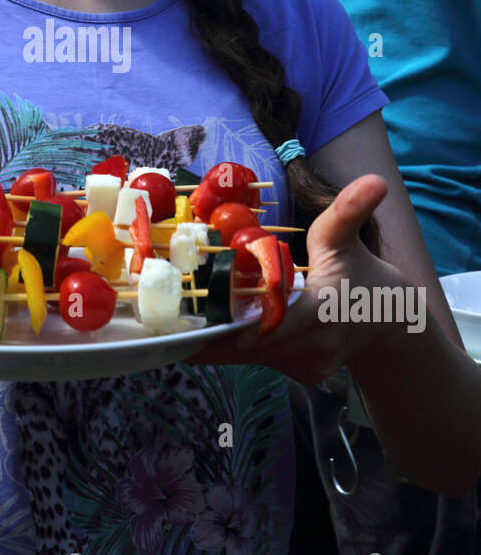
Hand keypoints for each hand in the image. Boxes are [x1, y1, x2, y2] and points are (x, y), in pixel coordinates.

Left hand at [187, 174, 404, 381]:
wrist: (390, 327)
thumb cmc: (365, 278)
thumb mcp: (350, 241)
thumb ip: (349, 211)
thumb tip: (374, 180)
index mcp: (321, 314)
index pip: (267, 325)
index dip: (226, 327)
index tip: (189, 322)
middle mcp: (311, 348)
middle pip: (247, 345)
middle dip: (208, 331)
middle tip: (164, 320)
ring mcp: (305, 366)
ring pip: (249, 356)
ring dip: (219, 339)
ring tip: (179, 321)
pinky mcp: (300, 374)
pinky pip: (260, 359)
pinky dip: (239, 343)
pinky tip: (215, 326)